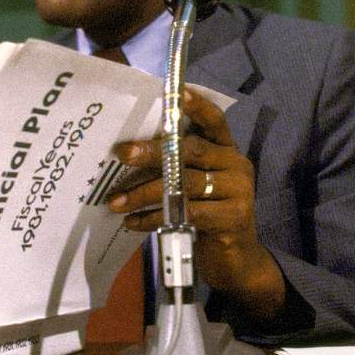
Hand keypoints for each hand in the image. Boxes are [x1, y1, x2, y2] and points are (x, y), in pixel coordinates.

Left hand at [107, 88, 285, 319]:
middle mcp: (237, 165)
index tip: (175, 92)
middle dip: (153, 151)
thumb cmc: (208, 216)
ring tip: (116, 201)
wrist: (236, 261)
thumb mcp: (196, 186)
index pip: (215, 121)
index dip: (197, 106)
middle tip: (122, 153)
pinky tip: (133, 223)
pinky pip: (187, 213)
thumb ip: (177, 166)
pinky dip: (155, 218)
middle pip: (192, 151)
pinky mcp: (233, 219)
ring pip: (185, 184)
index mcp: (228, 150)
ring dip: (145, 193)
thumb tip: (130, 151)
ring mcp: (239, 192)